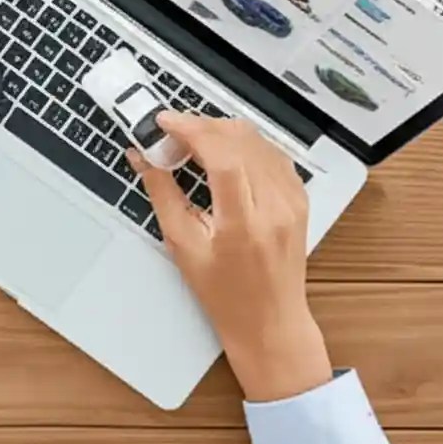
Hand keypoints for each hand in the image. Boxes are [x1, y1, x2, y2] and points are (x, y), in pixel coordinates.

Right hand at [130, 113, 332, 401]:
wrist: (270, 321)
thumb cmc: (224, 294)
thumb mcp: (183, 247)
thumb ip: (163, 194)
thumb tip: (143, 156)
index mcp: (243, 223)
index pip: (222, 156)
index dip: (192, 130)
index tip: (165, 122)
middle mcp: (274, 206)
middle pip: (240, 140)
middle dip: (202, 127)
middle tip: (172, 135)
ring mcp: (292, 200)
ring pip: (258, 141)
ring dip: (222, 132)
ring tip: (194, 144)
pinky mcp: (299, 198)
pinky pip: (273, 154)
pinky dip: (245, 145)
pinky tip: (225, 153)